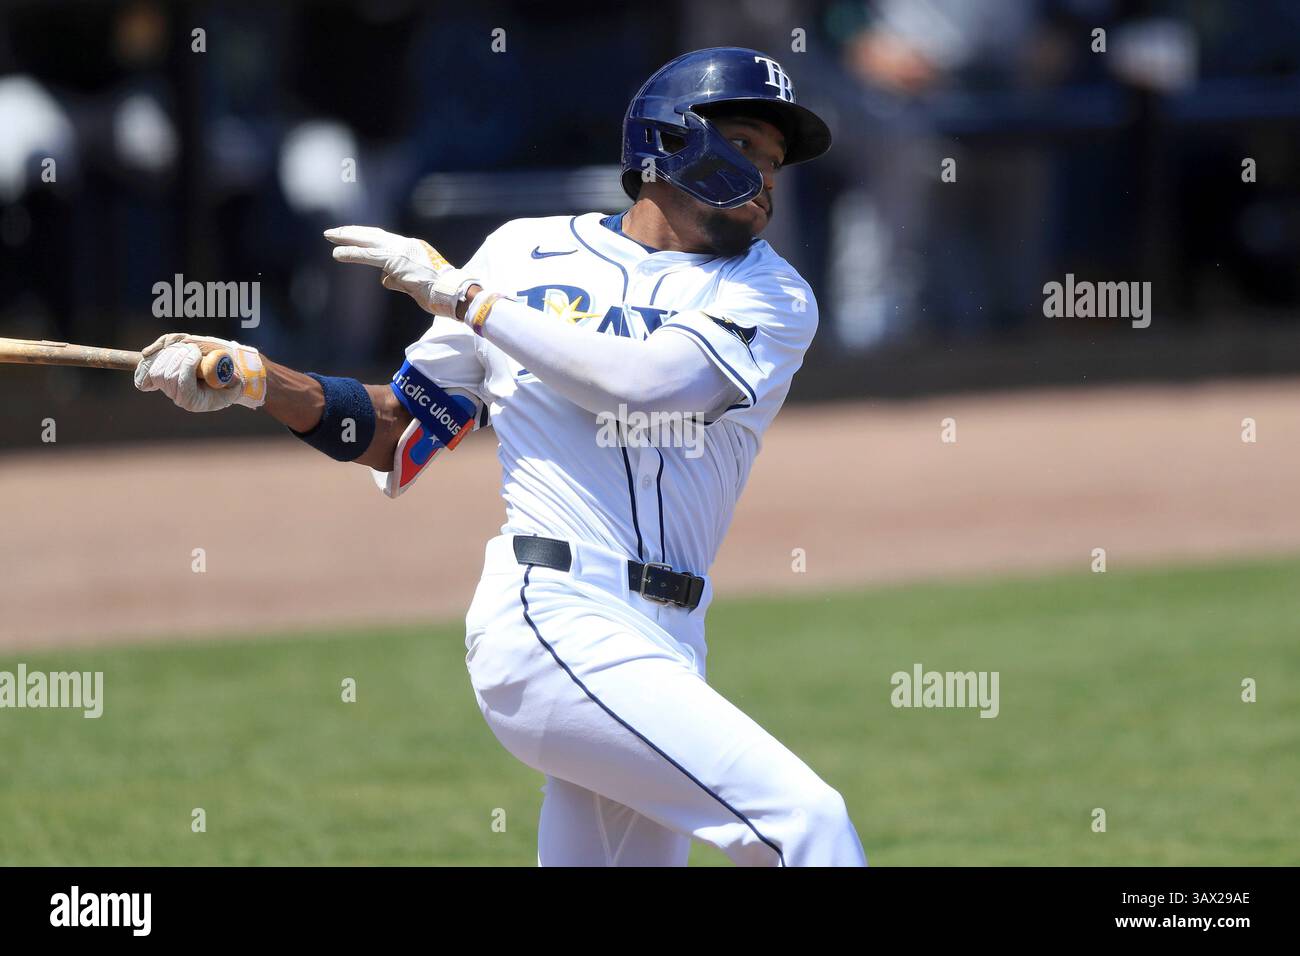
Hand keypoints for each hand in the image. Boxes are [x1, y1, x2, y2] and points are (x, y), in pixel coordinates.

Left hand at [134, 333, 266, 411]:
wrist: (215, 377)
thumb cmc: (226, 382)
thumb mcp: (235, 386)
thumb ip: (235, 384)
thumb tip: (232, 377)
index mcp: (194, 401)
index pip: (183, 384)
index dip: (187, 366)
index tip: (196, 352)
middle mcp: (177, 395)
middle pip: (167, 376)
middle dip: (178, 357)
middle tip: (192, 347)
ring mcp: (165, 387)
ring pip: (157, 369)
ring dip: (169, 353)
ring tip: (184, 347)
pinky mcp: (157, 376)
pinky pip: (149, 368)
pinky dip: (155, 355)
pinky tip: (160, 350)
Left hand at [325, 225, 478, 318]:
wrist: (453, 293)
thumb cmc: (439, 292)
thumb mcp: (415, 284)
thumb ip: (398, 279)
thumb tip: (385, 279)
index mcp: (413, 249)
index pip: (384, 240)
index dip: (366, 237)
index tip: (352, 236)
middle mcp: (406, 245)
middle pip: (374, 235)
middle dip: (353, 232)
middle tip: (334, 232)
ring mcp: (401, 251)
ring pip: (369, 241)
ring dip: (347, 238)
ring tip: (330, 237)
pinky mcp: (396, 261)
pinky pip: (368, 255)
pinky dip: (352, 253)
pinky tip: (337, 253)